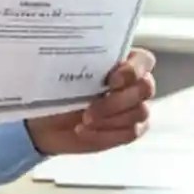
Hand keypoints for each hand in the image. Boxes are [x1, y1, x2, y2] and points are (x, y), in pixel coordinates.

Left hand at [25, 49, 156, 155]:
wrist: (48, 121)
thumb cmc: (58, 91)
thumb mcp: (65, 74)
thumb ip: (83, 66)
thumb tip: (85, 61)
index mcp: (123, 61)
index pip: (144, 60)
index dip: (133, 70)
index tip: (111, 81)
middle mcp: (135, 84)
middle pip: (146, 88)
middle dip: (118, 100)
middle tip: (89, 110)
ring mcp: (136, 108)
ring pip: (140, 112)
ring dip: (110, 118)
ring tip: (84, 121)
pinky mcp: (131, 130)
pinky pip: (130, 133)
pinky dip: (106, 133)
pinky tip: (84, 131)